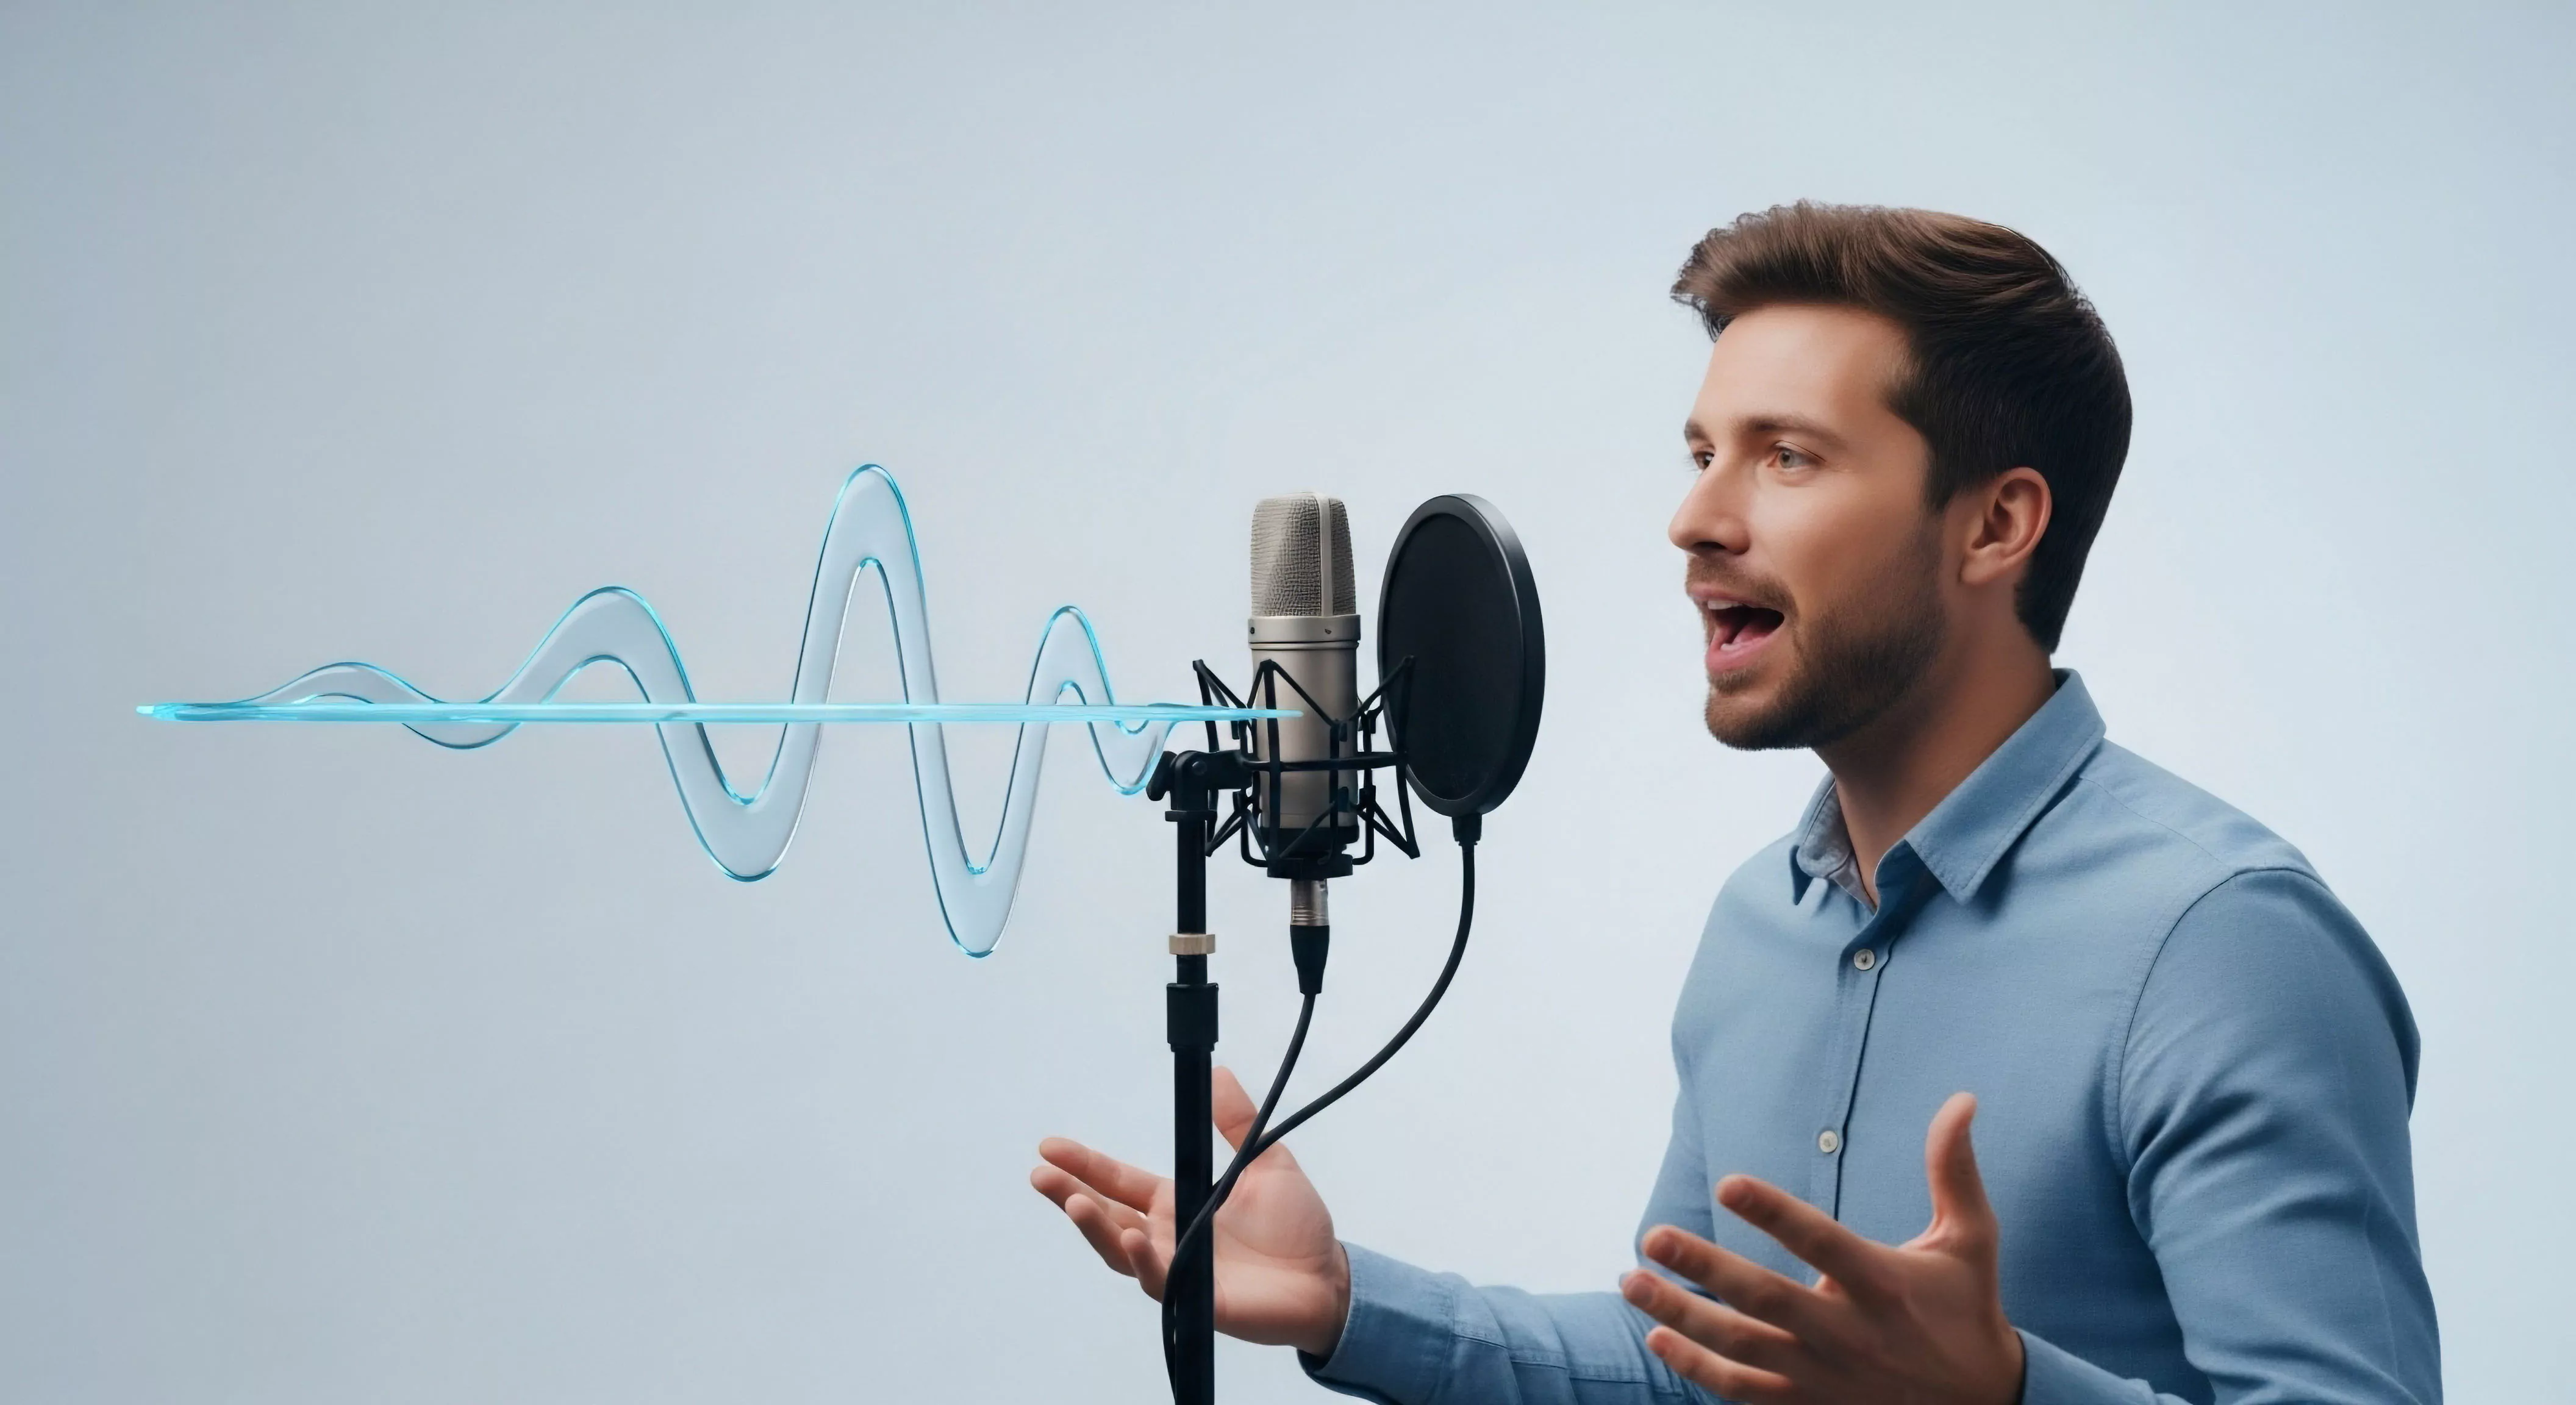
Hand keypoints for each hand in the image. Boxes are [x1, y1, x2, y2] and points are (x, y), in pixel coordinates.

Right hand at [1031, 1066, 1351, 1357]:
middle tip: (1040, 1175)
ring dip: (1096, 1228)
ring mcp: (1178, 1269)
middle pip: (1107, 1216)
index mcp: (1177, 1202)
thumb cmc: (1296, 1226)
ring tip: (1074, 1202)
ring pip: (1122, 1250)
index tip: (1050, 1146)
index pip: (1120, 1181)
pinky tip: (1133, 1239)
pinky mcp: (1197, 1299)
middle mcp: (1168, 1236)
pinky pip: (1162, 1281)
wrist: (1328, 1278)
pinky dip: (1144, 1262)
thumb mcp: (1267, 1161)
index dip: (1085, 1165)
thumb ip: (1238, 1122)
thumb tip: (1217, 1073)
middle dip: (1070, 1196)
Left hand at [1620, 1092, 2023, 1404]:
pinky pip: (1743, 1393)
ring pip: (1742, 1350)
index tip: (1727, 1183)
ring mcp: (1825, 1375)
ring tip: (1631, 1281)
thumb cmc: (1967, 1307)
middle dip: (1705, 1270)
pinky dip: (1697, 1370)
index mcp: (1883, 1284)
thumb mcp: (1971, 1239)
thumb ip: (1955, 1170)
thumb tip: (1962, 1099)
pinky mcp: (1810, 1404)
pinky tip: (1657, 1338)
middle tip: (1650, 1236)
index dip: (1776, 1215)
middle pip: (1766, 1301)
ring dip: (1682, 1317)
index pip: (1823, 1244)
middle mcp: (1849, 1333)